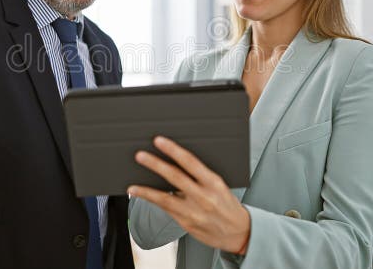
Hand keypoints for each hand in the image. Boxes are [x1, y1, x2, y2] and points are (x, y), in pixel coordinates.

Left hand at [127, 136, 250, 253]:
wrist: (239, 232)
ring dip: (146, 189)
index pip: (191, 162)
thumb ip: (201, 175)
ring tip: (133, 183)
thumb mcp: (220, 185)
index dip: (173, 150)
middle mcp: (203, 196)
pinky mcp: (186, 222)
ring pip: (165, 197)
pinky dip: (150, 199)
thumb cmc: (228, 205)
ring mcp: (193, 211)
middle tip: (140, 155)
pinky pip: (164, 208)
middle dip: (156, 164)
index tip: (159, 141)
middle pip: (175, 177)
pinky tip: (139, 193)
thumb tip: (177, 161)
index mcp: (213, 182)